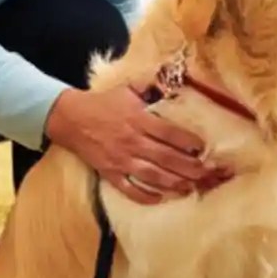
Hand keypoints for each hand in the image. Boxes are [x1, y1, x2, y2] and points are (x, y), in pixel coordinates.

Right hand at [44, 87, 231, 204]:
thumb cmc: (104, 103)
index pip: (168, 133)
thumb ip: (152, 86)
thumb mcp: (129, 88)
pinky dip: (144, 196)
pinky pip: (129, 188)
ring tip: (190, 187)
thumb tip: (173, 78)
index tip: (202, 148)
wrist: (71, 118)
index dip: (187, 141)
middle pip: (165, 157)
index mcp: (139, 120)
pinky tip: (160, 199)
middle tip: (206, 173)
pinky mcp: (110, 173)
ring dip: (173, 183)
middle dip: (188, 167)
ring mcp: (121, 160)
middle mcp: (132, 141)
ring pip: (152, 175)